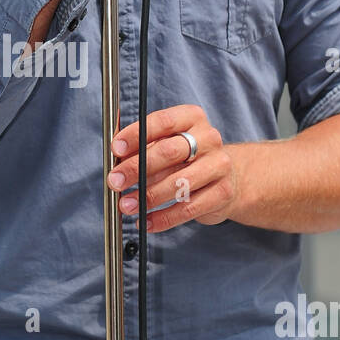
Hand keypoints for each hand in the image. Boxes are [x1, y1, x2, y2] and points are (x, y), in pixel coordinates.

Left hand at [107, 104, 237, 232]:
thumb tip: (113, 145)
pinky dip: (164, 218)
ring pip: (179, 183)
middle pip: (169, 152)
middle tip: (115, 181)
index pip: (163, 121)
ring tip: (127, 205)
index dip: (136, 135)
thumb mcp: (164, 142)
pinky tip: (147, 222)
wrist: (226, 177)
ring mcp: (219, 165)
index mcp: (192, 118)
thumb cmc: (185, 158)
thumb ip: (139, 142)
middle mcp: (209, 138)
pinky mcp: (222, 192)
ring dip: (148, 196)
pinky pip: (189, 208)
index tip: (116, 149)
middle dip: (136, 168)